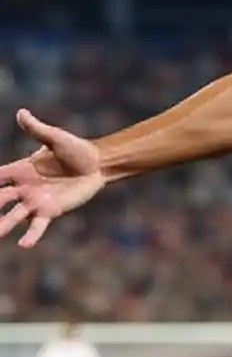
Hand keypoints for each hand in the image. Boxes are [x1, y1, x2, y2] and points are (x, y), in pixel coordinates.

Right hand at [0, 110, 105, 246]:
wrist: (98, 165)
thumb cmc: (77, 150)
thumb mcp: (55, 138)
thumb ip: (37, 130)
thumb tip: (22, 113)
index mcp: (21, 170)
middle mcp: (24, 188)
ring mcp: (36, 201)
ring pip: (13, 215)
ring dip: (3, 225)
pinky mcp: (51, 211)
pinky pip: (38, 226)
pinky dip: (31, 235)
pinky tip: (24, 244)